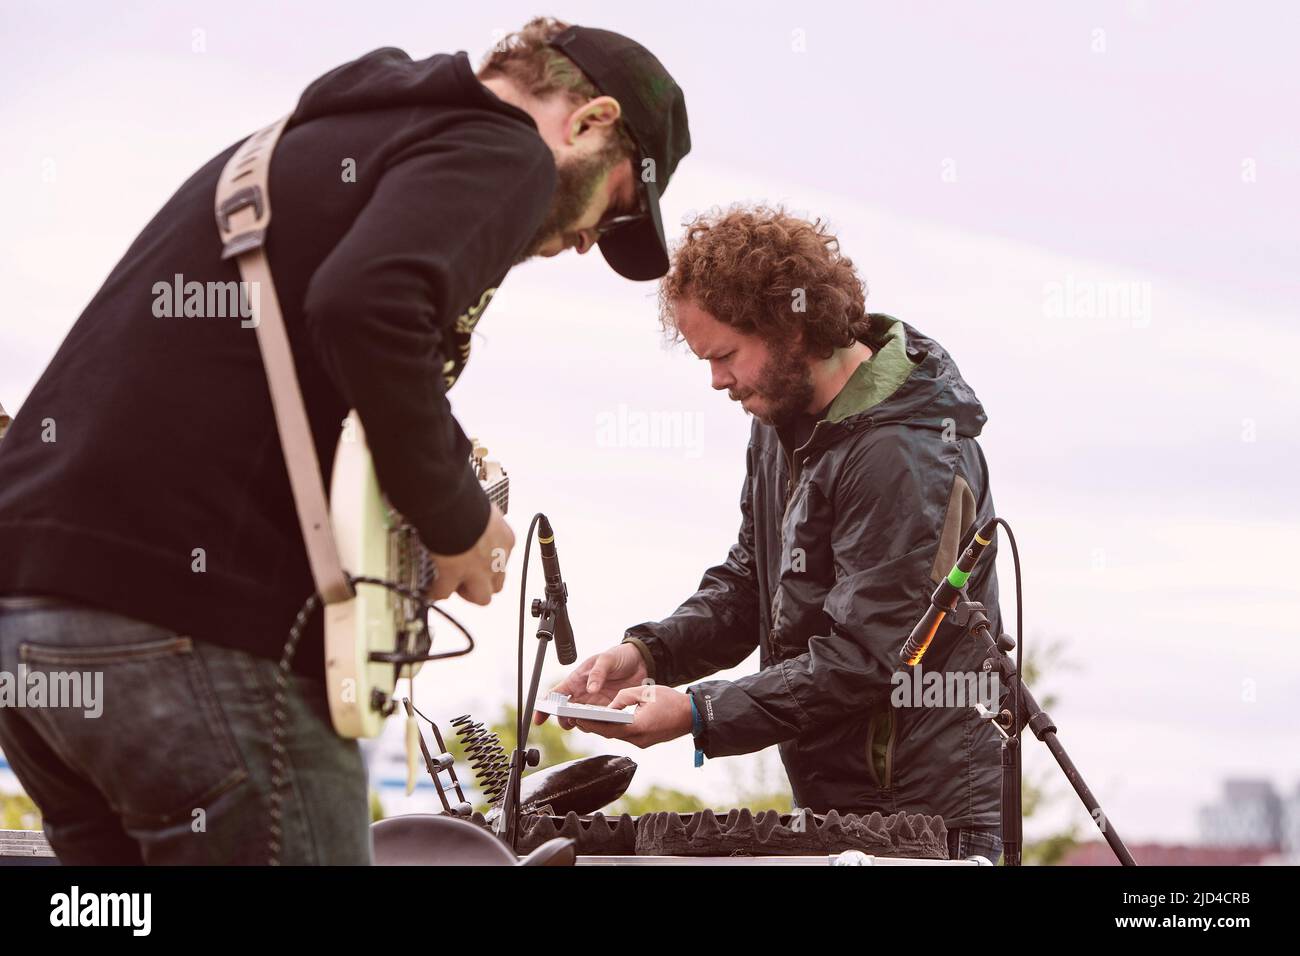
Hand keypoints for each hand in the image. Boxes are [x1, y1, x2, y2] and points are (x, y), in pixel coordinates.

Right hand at [427, 503, 512, 605]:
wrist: (453, 502)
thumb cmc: (466, 498)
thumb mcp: (484, 510)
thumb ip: (481, 520)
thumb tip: (472, 511)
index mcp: (504, 539)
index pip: (503, 560)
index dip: (488, 564)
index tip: (478, 561)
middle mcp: (496, 558)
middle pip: (497, 585)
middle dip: (482, 585)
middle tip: (468, 579)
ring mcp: (478, 569)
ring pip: (481, 597)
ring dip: (467, 593)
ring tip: (453, 587)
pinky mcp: (455, 574)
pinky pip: (446, 592)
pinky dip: (438, 591)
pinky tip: (432, 590)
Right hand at [534, 643, 646, 729]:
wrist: (640, 662)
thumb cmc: (618, 656)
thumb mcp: (606, 659)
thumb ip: (597, 673)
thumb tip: (589, 689)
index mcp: (576, 680)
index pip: (554, 695)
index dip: (544, 707)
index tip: (538, 719)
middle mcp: (582, 694)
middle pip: (565, 712)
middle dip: (564, 720)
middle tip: (570, 722)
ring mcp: (595, 703)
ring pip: (581, 720)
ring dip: (582, 725)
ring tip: (588, 723)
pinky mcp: (608, 710)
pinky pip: (599, 722)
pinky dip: (598, 726)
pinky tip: (603, 724)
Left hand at [573, 685, 693, 748]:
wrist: (691, 716)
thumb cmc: (671, 701)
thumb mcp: (646, 692)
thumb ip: (624, 697)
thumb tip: (611, 705)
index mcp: (638, 727)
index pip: (608, 727)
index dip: (591, 723)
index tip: (577, 718)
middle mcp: (638, 739)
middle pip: (609, 734)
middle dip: (593, 726)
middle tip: (576, 718)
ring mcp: (641, 743)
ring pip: (616, 736)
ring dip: (602, 728)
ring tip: (586, 719)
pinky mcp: (644, 742)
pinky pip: (625, 736)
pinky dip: (614, 729)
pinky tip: (605, 721)